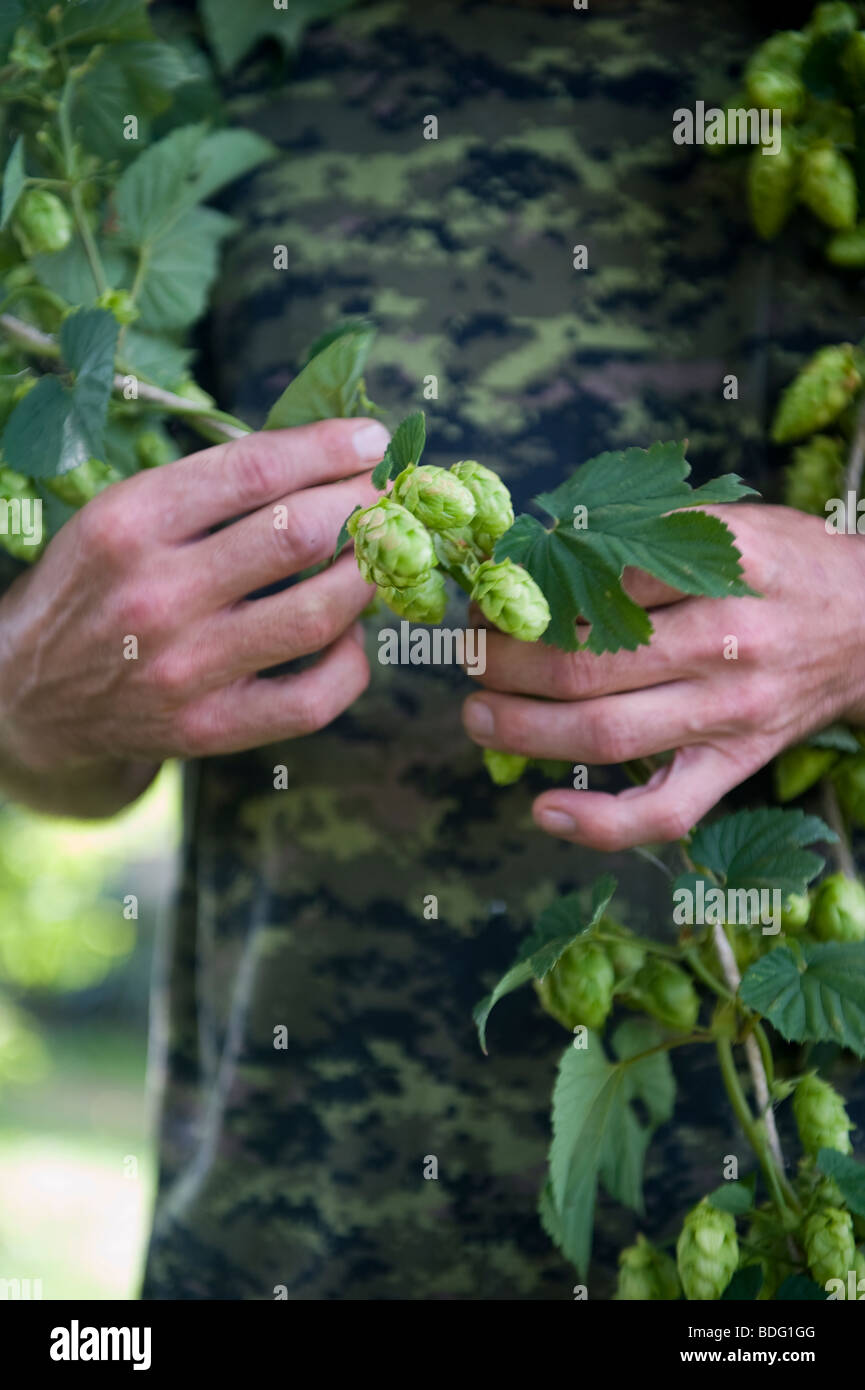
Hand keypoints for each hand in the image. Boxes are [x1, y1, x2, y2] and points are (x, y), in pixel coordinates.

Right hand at [0, 417, 386, 814]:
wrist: (31, 693)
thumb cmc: (97, 585)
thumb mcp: (124, 513)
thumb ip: (213, 484)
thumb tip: (329, 454)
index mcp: (130, 523)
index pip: (255, 469)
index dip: (330, 448)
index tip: (370, 440)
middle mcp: (157, 595)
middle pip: (298, 534)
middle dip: (364, 506)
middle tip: (387, 498)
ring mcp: (185, 669)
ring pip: (318, 614)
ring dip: (368, 577)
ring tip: (376, 558)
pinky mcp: (210, 729)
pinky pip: (315, 699)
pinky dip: (352, 661)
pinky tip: (346, 635)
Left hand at [462, 504, 864, 850]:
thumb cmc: (788, 565)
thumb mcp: (729, 522)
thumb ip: (644, 534)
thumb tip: (538, 552)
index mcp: (719, 568)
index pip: (596, 582)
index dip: (525, 592)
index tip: (491, 594)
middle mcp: (725, 643)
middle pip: (586, 663)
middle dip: (505, 663)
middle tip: (470, 656)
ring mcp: (730, 713)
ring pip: (608, 734)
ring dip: (523, 730)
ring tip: (478, 717)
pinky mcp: (737, 764)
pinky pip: (667, 811)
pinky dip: (600, 824)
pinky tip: (544, 812)